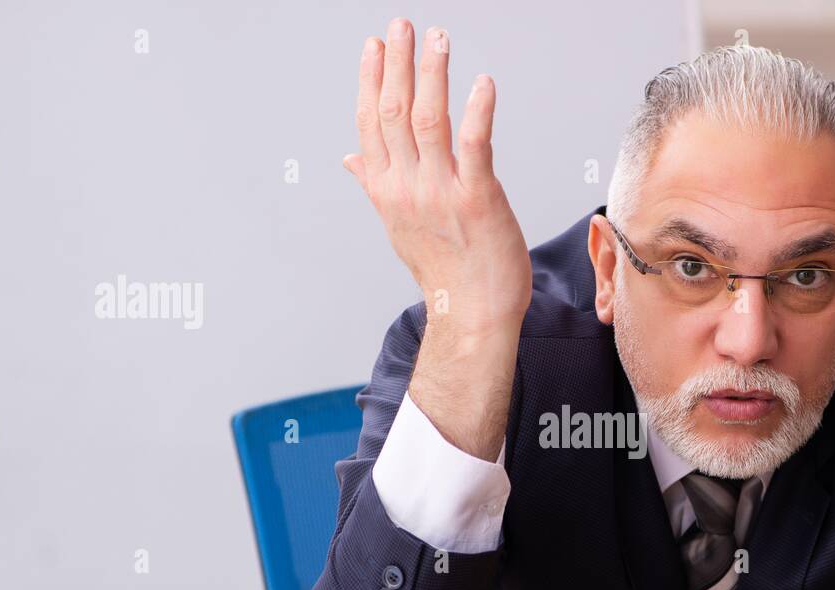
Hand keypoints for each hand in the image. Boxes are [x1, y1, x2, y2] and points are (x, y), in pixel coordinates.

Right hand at [343, 19, 530, 459]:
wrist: (472, 316)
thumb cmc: (445, 272)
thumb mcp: (400, 227)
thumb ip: (377, 186)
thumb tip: (351, 160)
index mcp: (386, 192)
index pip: (370, 125)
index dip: (372, 81)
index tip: (375, 46)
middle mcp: (407, 189)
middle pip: (395, 114)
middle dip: (398, 64)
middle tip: (403, 25)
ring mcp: (440, 194)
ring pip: (429, 121)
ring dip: (432, 75)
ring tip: (438, 38)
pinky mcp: (478, 201)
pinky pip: (474, 147)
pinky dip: (477, 112)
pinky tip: (483, 84)